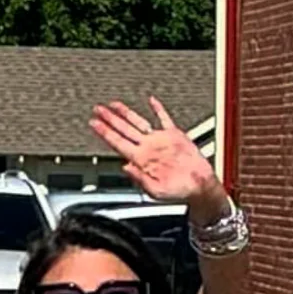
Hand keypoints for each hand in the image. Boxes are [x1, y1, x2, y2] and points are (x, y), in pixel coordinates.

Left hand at [89, 97, 223, 213]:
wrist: (199, 186)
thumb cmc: (178, 192)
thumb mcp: (155, 191)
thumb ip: (139, 178)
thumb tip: (125, 167)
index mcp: (141, 160)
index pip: (117, 143)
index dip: (105, 133)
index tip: (93, 124)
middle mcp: (147, 148)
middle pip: (123, 130)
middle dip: (109, 119)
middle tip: (97, 109)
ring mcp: (159, 141)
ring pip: (138, 123)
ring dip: (126, 113)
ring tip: (113, 105)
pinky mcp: (174, 135)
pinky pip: (164, 118)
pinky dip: (158, 109)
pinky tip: (151, 101)